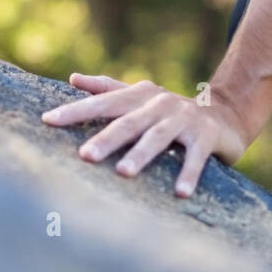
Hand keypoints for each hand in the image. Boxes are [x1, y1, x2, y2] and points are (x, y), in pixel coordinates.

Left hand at [41, 73, 249, 197]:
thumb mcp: (140, 96)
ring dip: (141, 154)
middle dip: (106, 138)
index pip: (102, 103)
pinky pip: (196, 157)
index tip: (47, 120)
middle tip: (84, 156)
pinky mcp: (206, 136)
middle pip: (128, 122)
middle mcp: (159, 104)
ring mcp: (184, 119)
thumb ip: (107, 88)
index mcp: (139, 95)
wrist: (224, 113)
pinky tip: (179, 193)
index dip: (75, 111)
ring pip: (158, 138)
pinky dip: (188, 174)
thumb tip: (73, 78)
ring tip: (123, 173)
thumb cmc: (170, 109)